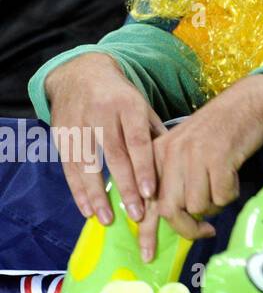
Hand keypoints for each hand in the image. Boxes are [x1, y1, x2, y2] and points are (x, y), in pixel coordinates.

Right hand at [46, 53, 165, 226]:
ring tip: (107, 219)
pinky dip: (78, 191)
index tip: (150, 194)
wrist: (81, 73)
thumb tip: (172, 163)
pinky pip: (69, 167)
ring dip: (97, 195)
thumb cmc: (120, 96)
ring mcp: (79, 125)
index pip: (137, 141)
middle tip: (136, 214)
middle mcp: (102, 115)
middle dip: (125, 187)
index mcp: (128, 106)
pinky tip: (86, 210)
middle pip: (114, 156)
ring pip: (87, 165)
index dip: (143, 168)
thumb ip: (155, 133)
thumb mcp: (142, 106)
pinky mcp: (61, 135)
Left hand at [137, 73, 262, 261]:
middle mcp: (171, 154)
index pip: (146, 199)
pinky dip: (230, 195)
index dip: (146, 231)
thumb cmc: (218, 131)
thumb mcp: (184, 149)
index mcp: (157, 153)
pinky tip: (233, 179)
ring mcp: (194, 155)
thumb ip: (171, 177)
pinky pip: (222, 196)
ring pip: (197, 206)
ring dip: (213, 206)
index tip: (147, 254)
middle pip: (170, 210)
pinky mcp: (219, 158)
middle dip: (187, 228)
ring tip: (222, 190)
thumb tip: (166, 217)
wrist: (247, 104)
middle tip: (204, 231)